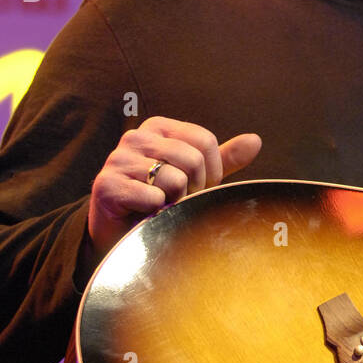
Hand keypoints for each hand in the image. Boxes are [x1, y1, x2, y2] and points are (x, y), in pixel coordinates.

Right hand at [87, 117, 261, 262]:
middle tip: (175, 201)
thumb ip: (224, 159)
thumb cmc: (164, 202)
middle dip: (193, 189)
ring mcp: (118, 159)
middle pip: (192, 159)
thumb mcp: (198, 177)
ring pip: (175, 180)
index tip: (195, 188)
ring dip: (174, 203)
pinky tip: (143, 214)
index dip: (210, 172)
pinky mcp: (107, 185)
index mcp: (158, 127)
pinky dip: (156, 213)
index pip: (205, 141)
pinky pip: (153, 198)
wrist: (124, 235)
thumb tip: (256, 140)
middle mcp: (136, 136)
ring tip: (159, 207)